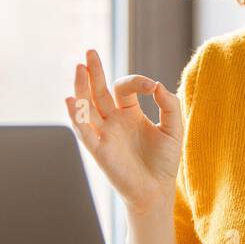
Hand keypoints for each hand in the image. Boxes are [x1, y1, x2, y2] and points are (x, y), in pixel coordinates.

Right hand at [64, 48, 182, 217]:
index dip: (137, 82)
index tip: (152, 88)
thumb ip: (170, 105)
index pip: (124, 87)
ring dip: (81, 88)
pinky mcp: (98, 149)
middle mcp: (113, 121)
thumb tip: (156, 85)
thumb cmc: (164, 162)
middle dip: (94, 71)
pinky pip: (84, 131)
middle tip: (89, 52)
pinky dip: (76, 116)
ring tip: (79, 68)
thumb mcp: (174, 128)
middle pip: (98, 91)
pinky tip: (70, 100)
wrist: (157, 191)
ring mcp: (104, 134)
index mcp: (129, 113)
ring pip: (87, 106)